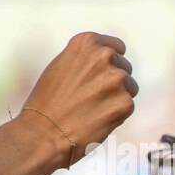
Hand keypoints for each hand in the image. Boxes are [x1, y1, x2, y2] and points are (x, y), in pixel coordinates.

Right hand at [21, 32, 137, 168]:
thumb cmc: (48, 102)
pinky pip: (129, 106)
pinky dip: (118, 114)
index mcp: (87, 43)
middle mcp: (105, 56)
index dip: (111, 62)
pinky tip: (98, 117)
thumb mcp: (62, 65)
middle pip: (125, 68)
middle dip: (113, 81)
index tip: (102, 73)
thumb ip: (85, 60)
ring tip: (93, 107)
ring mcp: (117, 79)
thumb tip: (104, 61)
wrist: (44, 131)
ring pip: (130, 87)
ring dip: (117, 97)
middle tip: (92, 96)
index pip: (117, 47)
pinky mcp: (125, 102)